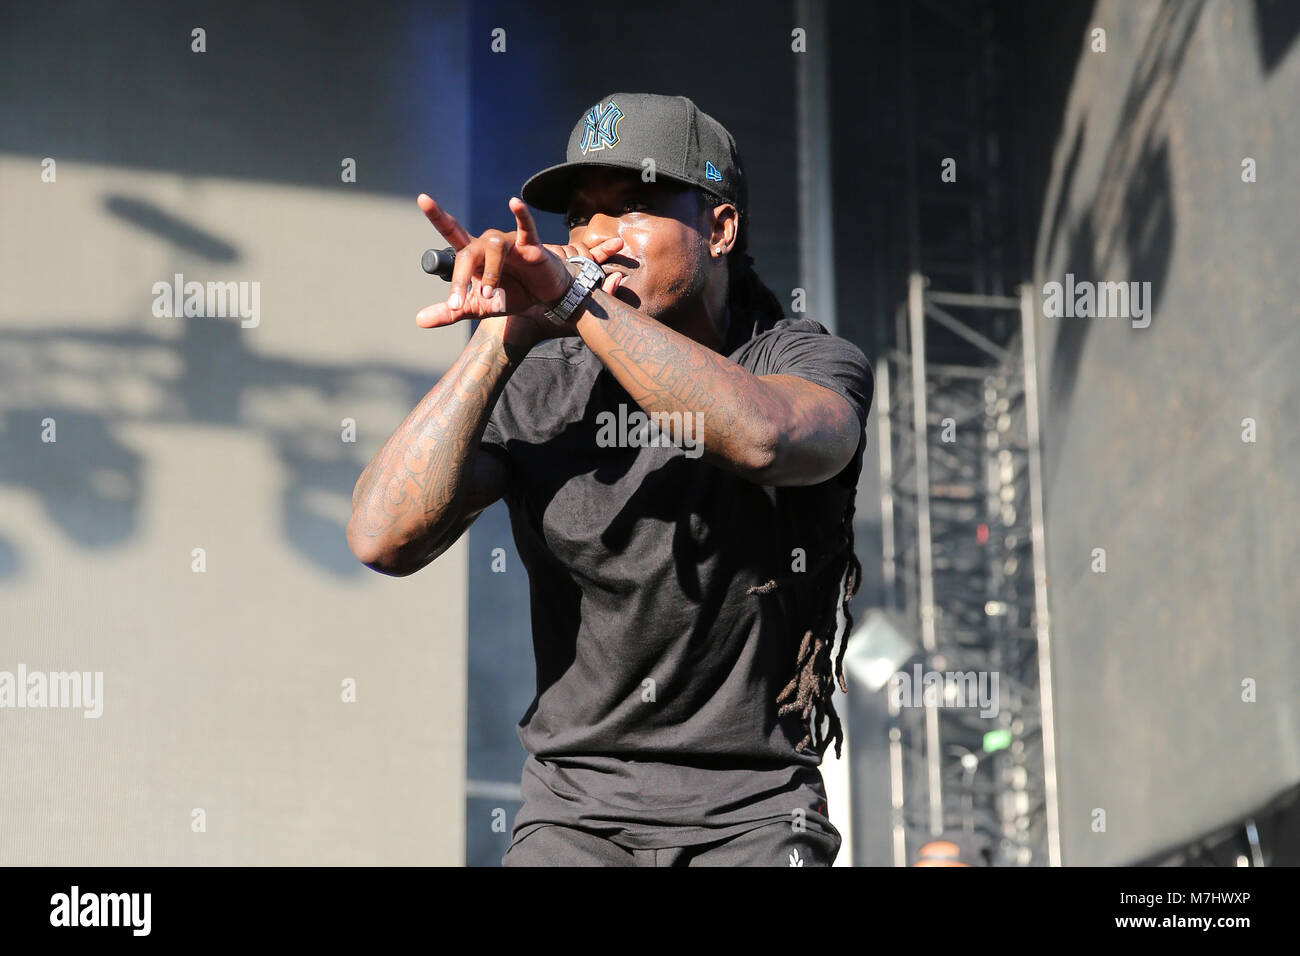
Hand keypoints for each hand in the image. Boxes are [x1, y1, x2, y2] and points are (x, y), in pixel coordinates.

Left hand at [414, 196, 624, 340]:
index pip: (451, 232)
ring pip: (493, 248)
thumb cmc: (512, 295)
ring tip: (491, 296)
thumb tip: (419, 321)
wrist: (544, 299)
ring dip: (490, 274)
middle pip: (468, 252)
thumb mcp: (478, 308)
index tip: (422, 198)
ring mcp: (509, 242)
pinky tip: (514, 203)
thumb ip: (450, 312)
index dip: (437, 216)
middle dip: (460, 278)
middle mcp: (487, 244)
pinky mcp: (531, 246)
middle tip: (457, 303)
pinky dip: (521, 215)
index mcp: (473, 256)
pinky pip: (526, 227)